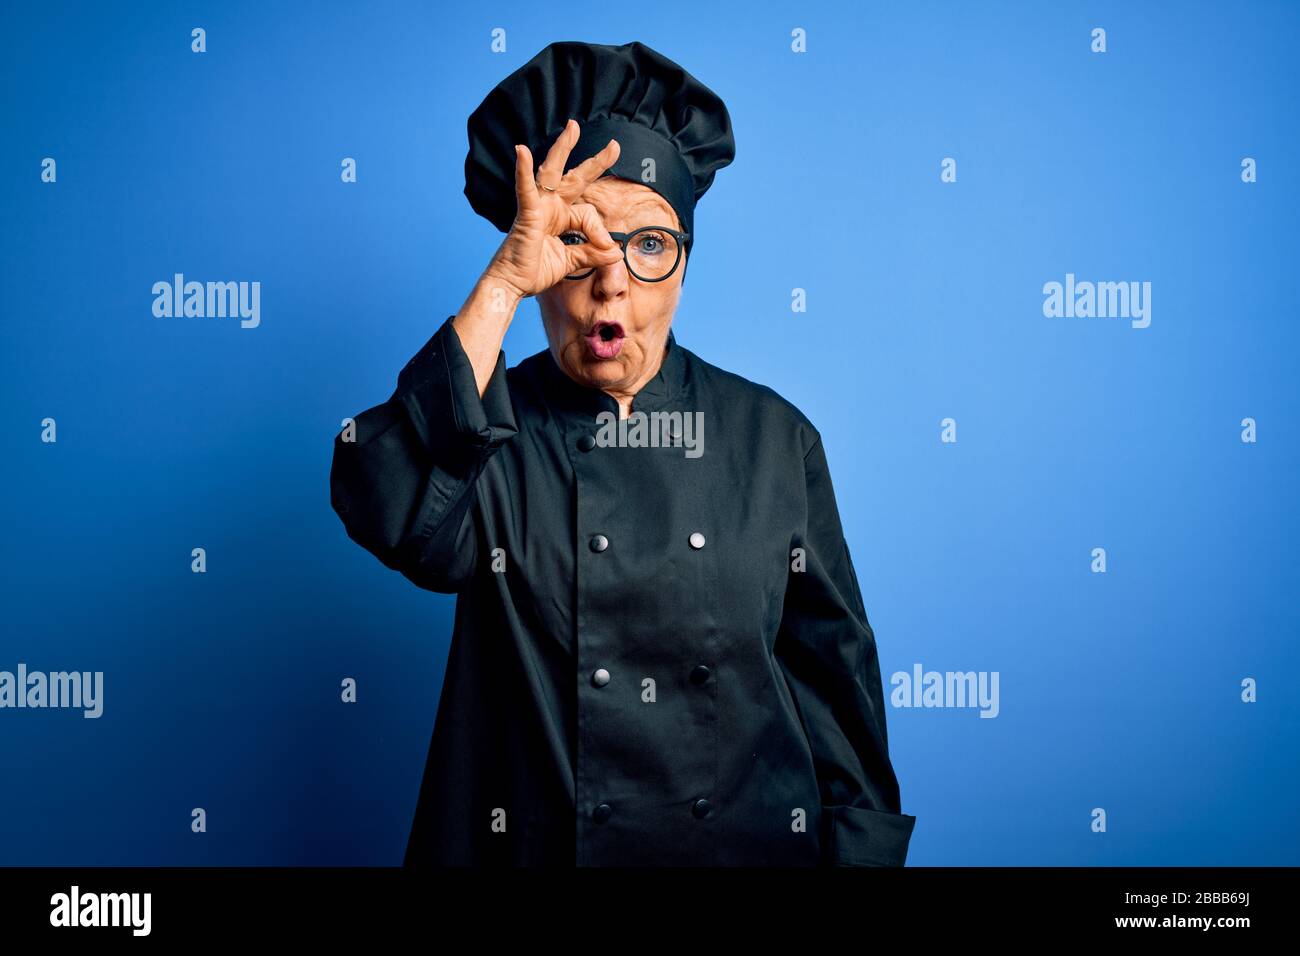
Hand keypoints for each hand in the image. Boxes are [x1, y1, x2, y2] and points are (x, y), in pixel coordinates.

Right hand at [481, 118, 624, 297]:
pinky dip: (523, 170)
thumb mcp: (571, 262)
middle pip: (574, 178)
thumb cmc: (535, 271)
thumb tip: (616, 253)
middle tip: (613, 145)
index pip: (588, 214)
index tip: (608, 250)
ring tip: (572, 128)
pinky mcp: (526, 214)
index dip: (600, 231)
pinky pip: (525, 189)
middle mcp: (550, 207)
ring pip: (552, 172)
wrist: (512, 285)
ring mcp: (537, 207)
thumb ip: (593, 254)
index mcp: (560, 217)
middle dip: (594, 162)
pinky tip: (521, 150)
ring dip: (563, 148)